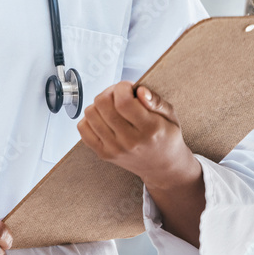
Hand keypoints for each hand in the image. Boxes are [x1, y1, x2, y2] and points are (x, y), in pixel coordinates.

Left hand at [77, 81, 200, 190]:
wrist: (163, 167)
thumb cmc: (166, 137)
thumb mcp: (171, 116)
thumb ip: (156, 101)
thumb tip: (140, 91)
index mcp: (149, 129)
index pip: (123, 101)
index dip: (122, 87)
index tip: (128, 88)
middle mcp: (130, 141)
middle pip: (102, 104)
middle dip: (109, 92)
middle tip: (119, 95)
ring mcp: (114, 149)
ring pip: (90, 113)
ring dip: (99, 105)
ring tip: (112, 107)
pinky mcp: (103, 154)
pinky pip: (83, 128)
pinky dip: (89, 119)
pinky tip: (103, 119)